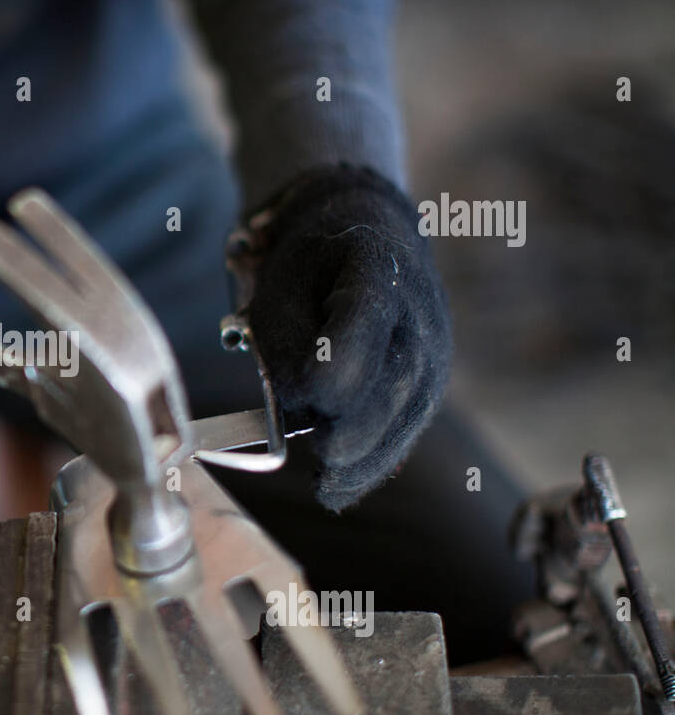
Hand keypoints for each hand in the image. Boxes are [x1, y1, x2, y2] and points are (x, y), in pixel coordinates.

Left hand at [244, 165, 452, 510]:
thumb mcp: (282, 283)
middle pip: (399, 375)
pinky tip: (345, 483)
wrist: (362, 227)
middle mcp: (417, 306)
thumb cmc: (310, 260)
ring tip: (330, 488)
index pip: (369, 315)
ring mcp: (432, 344)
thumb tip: (299, 403)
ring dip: (371, 456)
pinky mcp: (430, 376)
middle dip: (360, 427)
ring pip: (411, 408)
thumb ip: (285, 338)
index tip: (313, 400)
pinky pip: (410, 421)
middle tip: (323, 459)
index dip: (343, 363)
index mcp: (376, 264)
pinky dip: (379, 457)